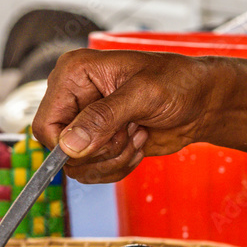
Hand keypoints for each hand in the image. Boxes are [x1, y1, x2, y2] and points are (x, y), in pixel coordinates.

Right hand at [32, 48, 230, 183]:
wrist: (200, 102)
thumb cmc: (177, 83)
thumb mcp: (142, 95)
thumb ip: (104, 119)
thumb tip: (69, 146)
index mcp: (73, 74)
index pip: (46, 126)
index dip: (69, 146)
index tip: (102, 144)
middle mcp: (73, 98)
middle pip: (60, 151)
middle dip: (101, 151)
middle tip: (130, 131)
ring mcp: (84, 123)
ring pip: (78, 167)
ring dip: (113, 160)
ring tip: (137, 135)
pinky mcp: (98, 143)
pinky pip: (94, 173)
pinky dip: (118, 167)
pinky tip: (137, 144)